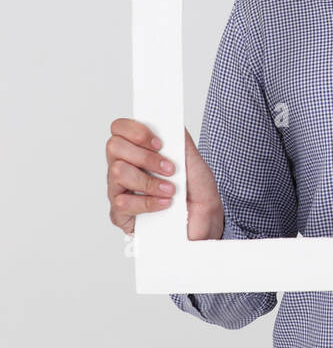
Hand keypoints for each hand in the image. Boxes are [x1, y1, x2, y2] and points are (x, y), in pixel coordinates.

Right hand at [106, 121, 223, 240]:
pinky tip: (164, 204)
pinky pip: (122, 202)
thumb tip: (172, 123)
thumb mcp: (196, 163)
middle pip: (114, 147)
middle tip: (168, 168)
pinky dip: (147, 202)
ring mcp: (119, 190)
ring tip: (170, 190)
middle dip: (145, 156)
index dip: (135, 130)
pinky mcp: (120, 214)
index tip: (159, 142)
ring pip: (117, 172)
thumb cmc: (198, 194)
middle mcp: (125, 168)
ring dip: (149, 181)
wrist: (204, 224)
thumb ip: (182, 142)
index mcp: (139, 150)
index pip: (120, 129)